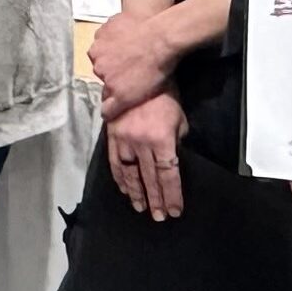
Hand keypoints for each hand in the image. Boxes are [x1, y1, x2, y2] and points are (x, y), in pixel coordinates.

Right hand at [89, 8, 176, 117]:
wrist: (163, 39)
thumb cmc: (151, 70)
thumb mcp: (130, 96)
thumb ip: (112, 105)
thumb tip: (103, 114)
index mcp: (98, 71)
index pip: (102, 79)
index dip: (115, 80)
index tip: (127, 78)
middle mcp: (95, 54)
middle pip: (102, 62)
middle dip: (114, 64)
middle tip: (134, 64)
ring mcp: (103, 36)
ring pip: (106, 45)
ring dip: (116, 47)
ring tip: (136, 49)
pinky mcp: (113, 21)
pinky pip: (112, 29)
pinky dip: (121, 31)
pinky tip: (135, 35)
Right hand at [105, 92, 187, 218]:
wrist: (138, 74)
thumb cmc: (165, 94)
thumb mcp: (179, 118)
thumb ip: (176, 141)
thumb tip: (171, 159)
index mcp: (161, 140)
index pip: (168, 174)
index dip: (172, 195)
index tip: (175, 210)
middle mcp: (141, 143)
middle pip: (150, 179)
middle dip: (156, 200)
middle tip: (159, 217)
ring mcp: (123, 140)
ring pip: (129, 174)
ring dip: (136, 193)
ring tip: (141, 208)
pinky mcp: (111, 135)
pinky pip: (115, 161)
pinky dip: (120, 177)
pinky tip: (124, 188)